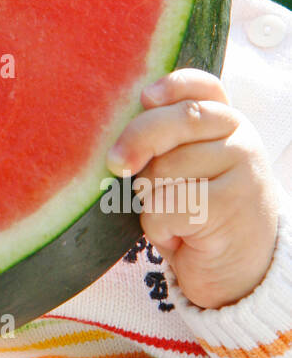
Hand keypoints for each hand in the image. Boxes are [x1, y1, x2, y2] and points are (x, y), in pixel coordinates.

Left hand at [106, 69, 281, 309]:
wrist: (239, 272)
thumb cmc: (198, 213)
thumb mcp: (185, 170)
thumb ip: (166, 142)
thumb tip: (118, 140)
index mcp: (227, 121)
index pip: (203, 86)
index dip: (172, 86)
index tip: (145, 97)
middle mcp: (241, 137)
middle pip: (177, 122)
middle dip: (136, 140)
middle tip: (116, 164)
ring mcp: (243, 168)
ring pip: (164, 168)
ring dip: (150, 199)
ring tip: (171, 215)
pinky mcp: (230, 204)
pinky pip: (165, 204)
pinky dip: (157, 226)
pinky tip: (179, 236)